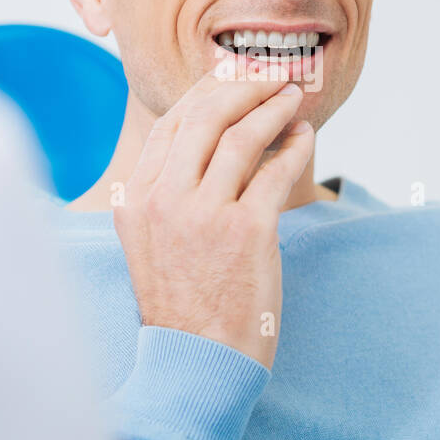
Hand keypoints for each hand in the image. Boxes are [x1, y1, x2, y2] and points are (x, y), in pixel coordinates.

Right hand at [111, 63, 314, 368]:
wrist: (196, 362)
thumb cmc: (181, 304)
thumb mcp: (150, 241)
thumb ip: (165, 191)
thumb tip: (203, 139)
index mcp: (136, 198)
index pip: (173, 122)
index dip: (209, 90)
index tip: (235, 77)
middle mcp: (164, 199)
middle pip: (208, 116)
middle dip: (246, 86)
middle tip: (273, 78)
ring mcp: (204, 214)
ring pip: (243, 135)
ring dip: (274, 108)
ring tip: (293, 99)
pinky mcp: (247, 231)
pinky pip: (275, 170)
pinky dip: (294, 145)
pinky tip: (304, 137)